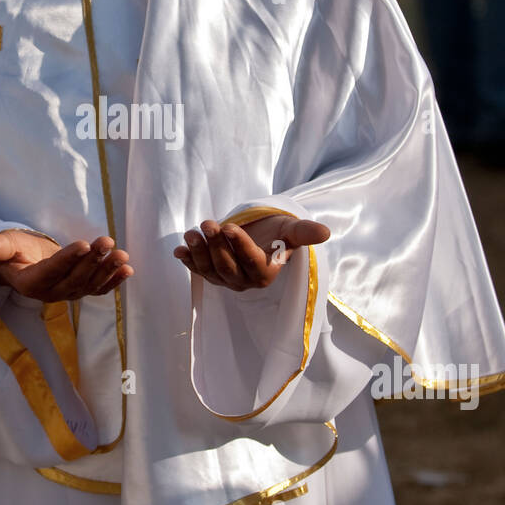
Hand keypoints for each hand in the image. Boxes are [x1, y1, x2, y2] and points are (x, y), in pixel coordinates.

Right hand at [0, 229, 132, 302]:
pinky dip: (114, 281)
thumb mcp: (2, 245)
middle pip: (75, 277)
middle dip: (93, 260)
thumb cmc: (12, 250)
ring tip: (122, 255)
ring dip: (108, 270)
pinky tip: (128, 270)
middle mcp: (50, 293)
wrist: (22, 261)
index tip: (83, 243)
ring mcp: (66, 293)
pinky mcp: (78, 290)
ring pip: (89, 284)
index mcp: (30, 282)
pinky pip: (98, 289)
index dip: (68, 259)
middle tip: (108, 242)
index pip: (52, 271)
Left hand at [173, 214, 329, 291]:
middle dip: (215, 246)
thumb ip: (304, 232)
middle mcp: (245, 282)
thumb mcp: (289, 229)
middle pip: (227, 267)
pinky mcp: (211, 276)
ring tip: (190, 232)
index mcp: (266, 273)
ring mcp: (226, 281)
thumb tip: (326, 232)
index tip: (228, 226)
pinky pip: (198, 271)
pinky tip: (179, 250)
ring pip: (210, 270)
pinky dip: (187, 261)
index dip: (239, 245)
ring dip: (198, 252)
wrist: (259, 235)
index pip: (251, 262)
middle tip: (208, 223)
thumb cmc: (275, 232)